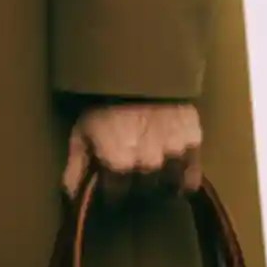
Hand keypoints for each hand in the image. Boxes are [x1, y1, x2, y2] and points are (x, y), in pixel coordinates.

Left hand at [62, 101, 202, 202]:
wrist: (138, 69)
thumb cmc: (104, 101)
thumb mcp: (82, 130)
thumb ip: (77, 165)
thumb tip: (72, 195)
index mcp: (119, 164)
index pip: (116, 197)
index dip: (111, 193)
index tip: (110, 186)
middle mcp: (149, 165)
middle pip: (143, 193)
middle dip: (136, 188)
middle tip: (131, 175)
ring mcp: (174, 155)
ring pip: (168, 187)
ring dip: (160, 184)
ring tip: (152, 173)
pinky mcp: (194, 143)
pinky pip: (191, 178)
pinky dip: (183, 179)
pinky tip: (174, 173)